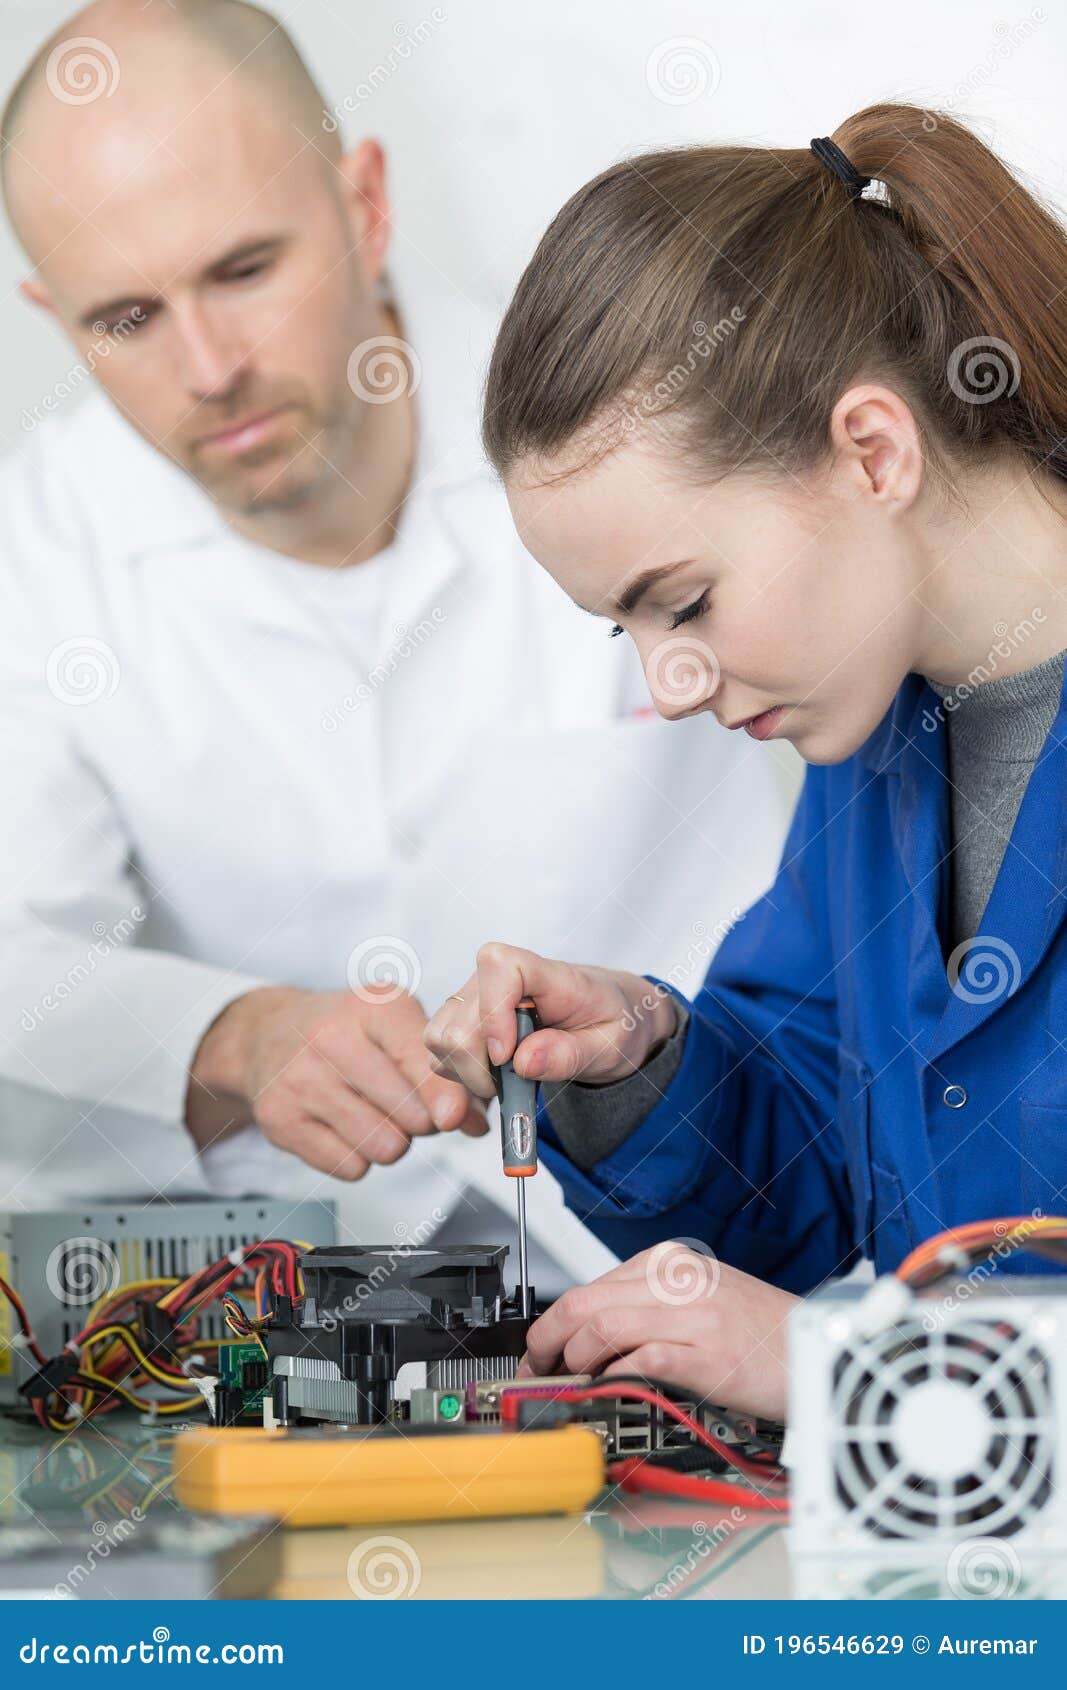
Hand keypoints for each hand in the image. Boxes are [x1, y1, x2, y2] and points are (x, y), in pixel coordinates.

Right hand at [186, 985, 486, 1177]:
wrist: (270, 1033)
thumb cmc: (348, 1032)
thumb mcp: (398, 1028)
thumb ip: (445, 1072)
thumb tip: (476, 1123)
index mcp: (373, 1007)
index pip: (422, 1060)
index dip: (447, 1094)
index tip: (455, 1115)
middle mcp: (331, 1037)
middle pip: (410, 1114)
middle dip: (423, 1122)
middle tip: (410, 1108)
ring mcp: (300, 1079)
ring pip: (383, 1145)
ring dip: (393, 1143)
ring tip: (377, 1115)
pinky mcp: (279, 1118)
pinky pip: (349, 1167)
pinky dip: (358, 1158)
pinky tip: (346, 1127)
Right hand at [423, 941, 678, 1098]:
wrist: (610, 1016)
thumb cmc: (612, 1022)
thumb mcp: (610, 1046)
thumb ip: (569, 1054)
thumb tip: (524, 1062)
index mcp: (547, 973)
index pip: (499, 966)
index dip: (494, 1014)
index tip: (506, 1056)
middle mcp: (499, 977)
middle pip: (459, 1023)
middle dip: (481, 1071)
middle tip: (518, 1087)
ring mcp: (475, 997)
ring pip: (440, 1041)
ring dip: (469, 1076)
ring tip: (508, 1082)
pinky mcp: (461, 1018)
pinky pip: (439, 1054)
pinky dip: (461, 1079)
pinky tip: (494, 1082)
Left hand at [519, 1244, 796, 1421]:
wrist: (818, 1352)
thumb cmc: (761, 1334)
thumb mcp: (700, 1300)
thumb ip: (648, 1308)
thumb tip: (589, 1337)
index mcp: (672, 1263)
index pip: (590, 1286)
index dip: (553, 1324)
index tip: (541, 1352)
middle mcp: (679, 1280)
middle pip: (586, 1302)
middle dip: (547, 1341)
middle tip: (538, 1372)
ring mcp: (693, 1314)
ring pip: (602, 1325)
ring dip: (573, 1361)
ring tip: (568, 1386)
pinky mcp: (707, 1353)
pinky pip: (639, 1359)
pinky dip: (610, 1377)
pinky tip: (604, 1391)